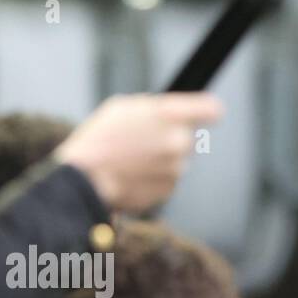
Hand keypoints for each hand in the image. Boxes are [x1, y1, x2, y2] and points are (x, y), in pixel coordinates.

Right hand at [53, 92, 223, 211]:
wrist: (86, 179)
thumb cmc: (99, 140)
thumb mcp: (122, 108)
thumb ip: (154, 109)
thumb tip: (169, 113)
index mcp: (169, 115)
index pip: (210, 110)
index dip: (207, 111)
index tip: (208, 112)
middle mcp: (179, 142)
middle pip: (187, 137)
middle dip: (170, 138)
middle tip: (143, 142)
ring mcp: (177, 168)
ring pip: (177, 160)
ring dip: (160, 160)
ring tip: (131, 159)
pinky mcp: (170, 189)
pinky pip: (168, 180)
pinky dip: (154, 178)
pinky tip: (133, 174)